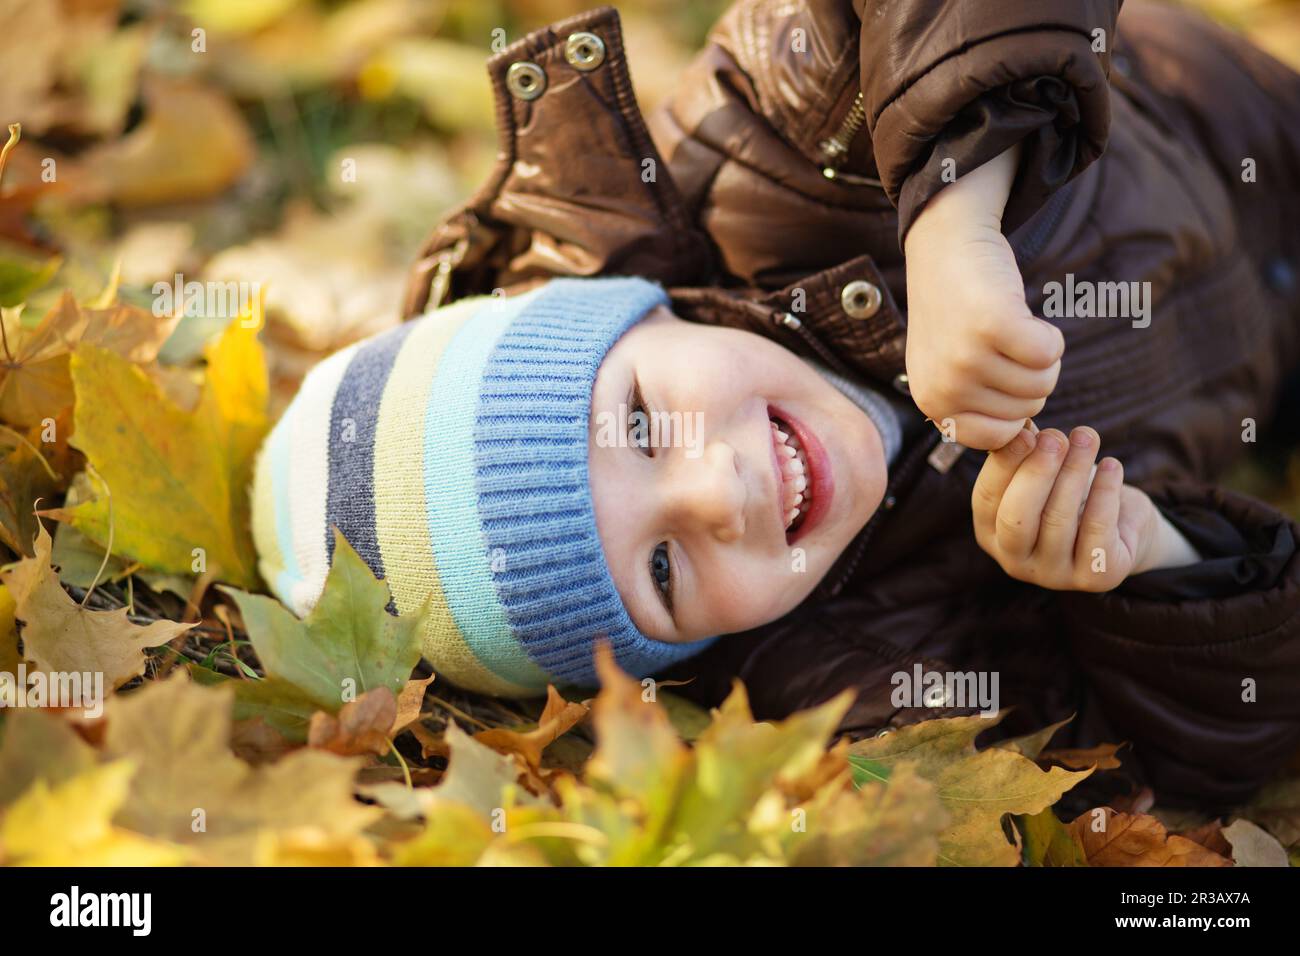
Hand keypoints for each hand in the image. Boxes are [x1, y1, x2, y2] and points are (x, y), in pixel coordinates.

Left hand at [904, 148, 1064, 449]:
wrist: (945, 246)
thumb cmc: (957, 311)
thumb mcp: (951, 370)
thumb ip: (977, 410)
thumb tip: (1026, 445)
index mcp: (933, 405)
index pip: (1002, 438)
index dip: (1015, 405)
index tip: (1000, 374)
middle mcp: (944, 389)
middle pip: (1029, 406)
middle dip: (1029, 373)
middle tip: (999, 339)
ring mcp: (965, 358)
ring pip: (1043, 380)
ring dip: (1038, 351)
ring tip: (1005, 324)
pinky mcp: (991, 326)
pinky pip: (1050, 352)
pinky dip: (1047, 332)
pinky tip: (1018, 313)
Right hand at [971, 424, 1196, 591]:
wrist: (1123, 529)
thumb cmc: (1073, 495)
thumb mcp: (1044, 474)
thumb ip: (1027, 454)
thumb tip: (1019, 425)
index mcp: (991, 533)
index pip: (986, 499)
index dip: (1004, 464)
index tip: (1026, 432)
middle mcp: (1014, 560)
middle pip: (1016, 517)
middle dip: (1036, 472)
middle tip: (1055, 438)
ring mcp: (1053, 575)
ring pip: (1059, 520)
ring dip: (1074, 472)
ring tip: (1087, 437)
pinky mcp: (1095, 578)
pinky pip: (1097, 529)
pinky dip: (1105, 491)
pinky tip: (1112, 465)